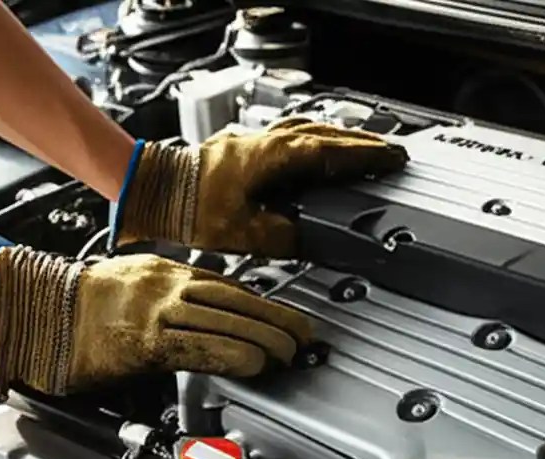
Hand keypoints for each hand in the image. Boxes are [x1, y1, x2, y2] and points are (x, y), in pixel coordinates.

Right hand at [0, 246, 310, 399]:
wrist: (33, 310)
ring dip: (264, 337)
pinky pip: (197, 347)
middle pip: (235, 299)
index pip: (227, 285)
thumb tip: (207, 322)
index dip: (263, 304)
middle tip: (305, 335)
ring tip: (291, 352)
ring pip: (223, 320)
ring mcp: (155, 312)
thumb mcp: (133, 287)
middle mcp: (166, 287)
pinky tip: (255, 364)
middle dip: (276, 318)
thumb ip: (171, 300)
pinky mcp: (143, 341)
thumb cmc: (78, 306)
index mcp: (165, 273)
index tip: (288, 317)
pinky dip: (231, 355)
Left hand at [111, 117, 408, 256]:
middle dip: (360, 143)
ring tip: (361, 151)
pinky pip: (291, 137)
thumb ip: (283, 238)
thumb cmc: (188, 207)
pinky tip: (317, 153)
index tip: (391, 158)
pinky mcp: (245, 148)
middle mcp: (267, 142)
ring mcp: (256, 141)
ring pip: (308, 131)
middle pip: (325, 134)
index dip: (364, 156)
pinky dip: (314, 142)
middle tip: (388, 152)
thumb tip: (308, 242)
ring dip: (338, 139)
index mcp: (273, 158)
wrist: (153, 190)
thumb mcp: (243, 233)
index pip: (331, 152)